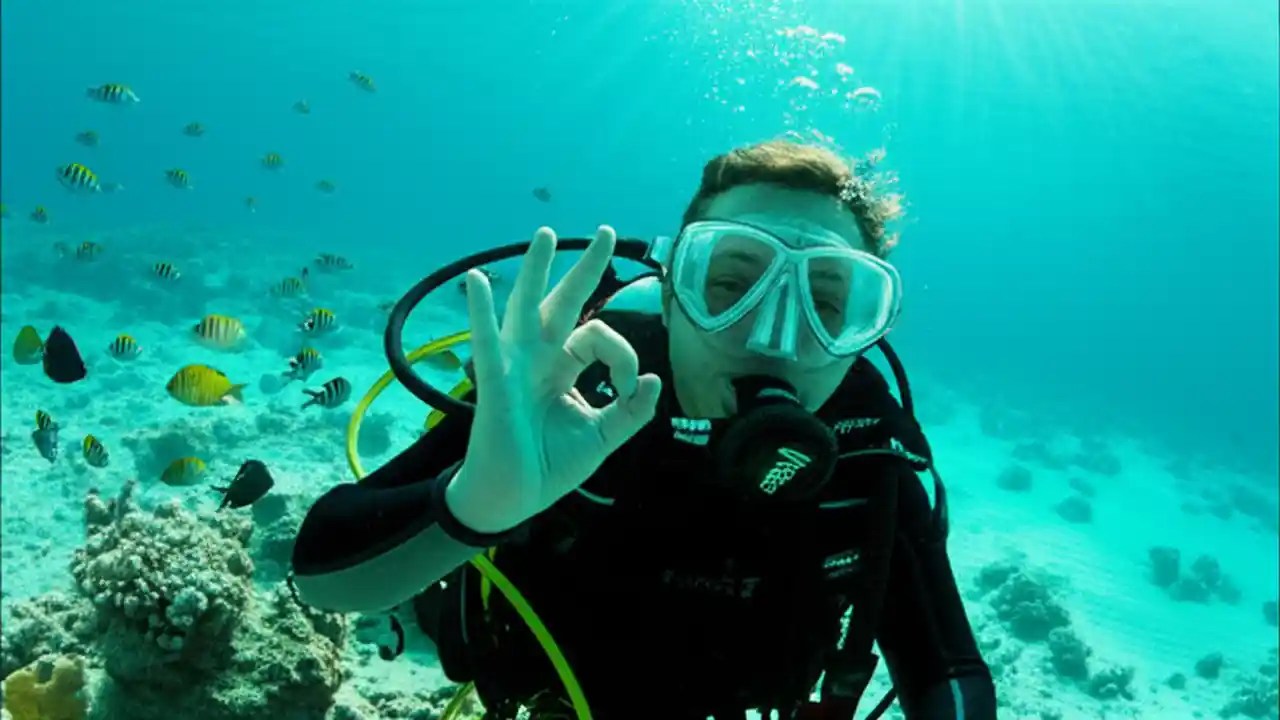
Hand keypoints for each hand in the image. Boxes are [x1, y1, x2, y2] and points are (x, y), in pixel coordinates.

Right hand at [444, 225, 661, 532]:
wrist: (514, 498)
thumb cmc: (549, 467)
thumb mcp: (602, 437)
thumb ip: (630, 412)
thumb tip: (653, 381)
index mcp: (564, 367)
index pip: (600, 338)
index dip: (624, 357)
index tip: (629, 389)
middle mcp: (540, 358)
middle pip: (565, 302)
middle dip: (585, 268)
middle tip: (604, 232)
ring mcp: (516, 365)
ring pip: (528, 308)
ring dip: (535, 271)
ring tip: (546, 235)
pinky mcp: (497, 382)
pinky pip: (487, 340)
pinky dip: (481, 310)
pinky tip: (477, 279)